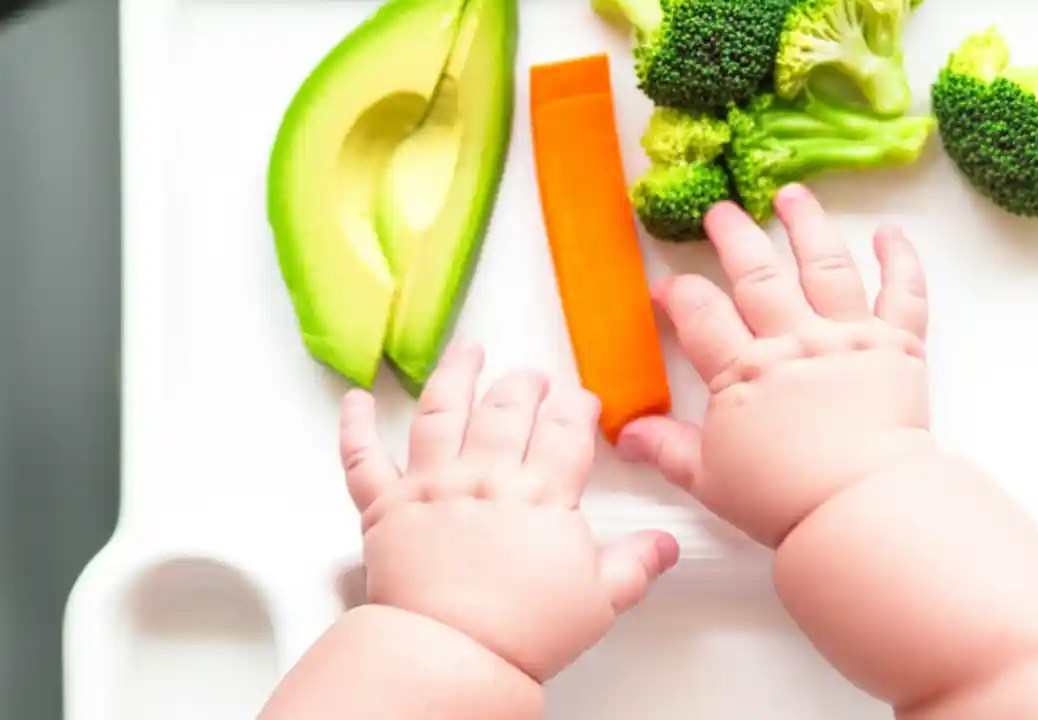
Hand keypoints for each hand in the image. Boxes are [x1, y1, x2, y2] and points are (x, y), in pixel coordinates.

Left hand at [339, 344, 678, 680]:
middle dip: (524, 384)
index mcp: (541, 493)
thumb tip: (665, 545)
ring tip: (466, 352)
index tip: (582, 401)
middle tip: (532, 376)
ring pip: (441, 411)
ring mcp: (432, 484)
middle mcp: (486, 475)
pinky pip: (363, 458)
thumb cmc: (525, 630)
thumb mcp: (600, 600)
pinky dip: (355, 426)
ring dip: (454, 375)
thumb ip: (635, 564)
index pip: (565, 429)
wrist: (454, 654)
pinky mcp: (384, 506)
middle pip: (507, 408)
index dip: (577, 407)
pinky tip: (357, 399)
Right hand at [618, 184, 934, 546]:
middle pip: (757, 273)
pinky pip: (902, 292)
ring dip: (806, 225)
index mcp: (742, 371)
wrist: (861, 510)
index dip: (677, 294)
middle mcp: (793, 340)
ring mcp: (847, 336)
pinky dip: (899, 259)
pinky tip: (889, 234)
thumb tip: (624, 433)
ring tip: (791, 195)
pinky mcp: (898, 345)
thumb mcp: (708, 478)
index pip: (700, 313)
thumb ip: (667, 448)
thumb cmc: (783, 499)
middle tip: (721, 211)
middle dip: (734, 236)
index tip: (665, 288)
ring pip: (825, 264)